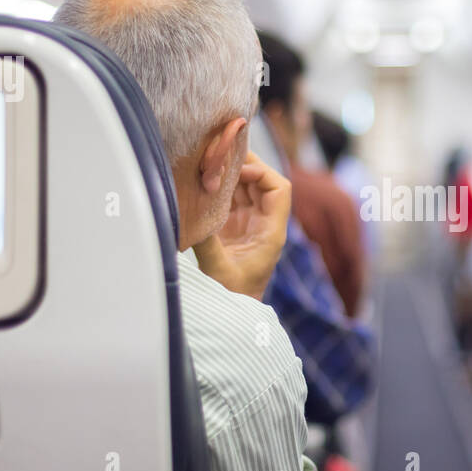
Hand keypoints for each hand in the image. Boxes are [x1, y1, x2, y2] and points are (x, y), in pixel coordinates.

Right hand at [193, 152, 289, 299]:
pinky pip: (230, 198)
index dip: (262, 173)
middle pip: (263, 182)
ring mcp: (248, 224)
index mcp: (271, 233)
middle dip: (244, 165)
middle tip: (219, 154)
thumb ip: (207, 243)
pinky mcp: (232, 227)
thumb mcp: (218, 271)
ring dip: (230, 174)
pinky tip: (203, 178)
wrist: (230, 316)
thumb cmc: (231, 299)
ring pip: (246, 187)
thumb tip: (191, 215)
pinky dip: (220, 186)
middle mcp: (263, 224)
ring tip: (209, 162)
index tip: (236, 171)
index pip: (280, 189)